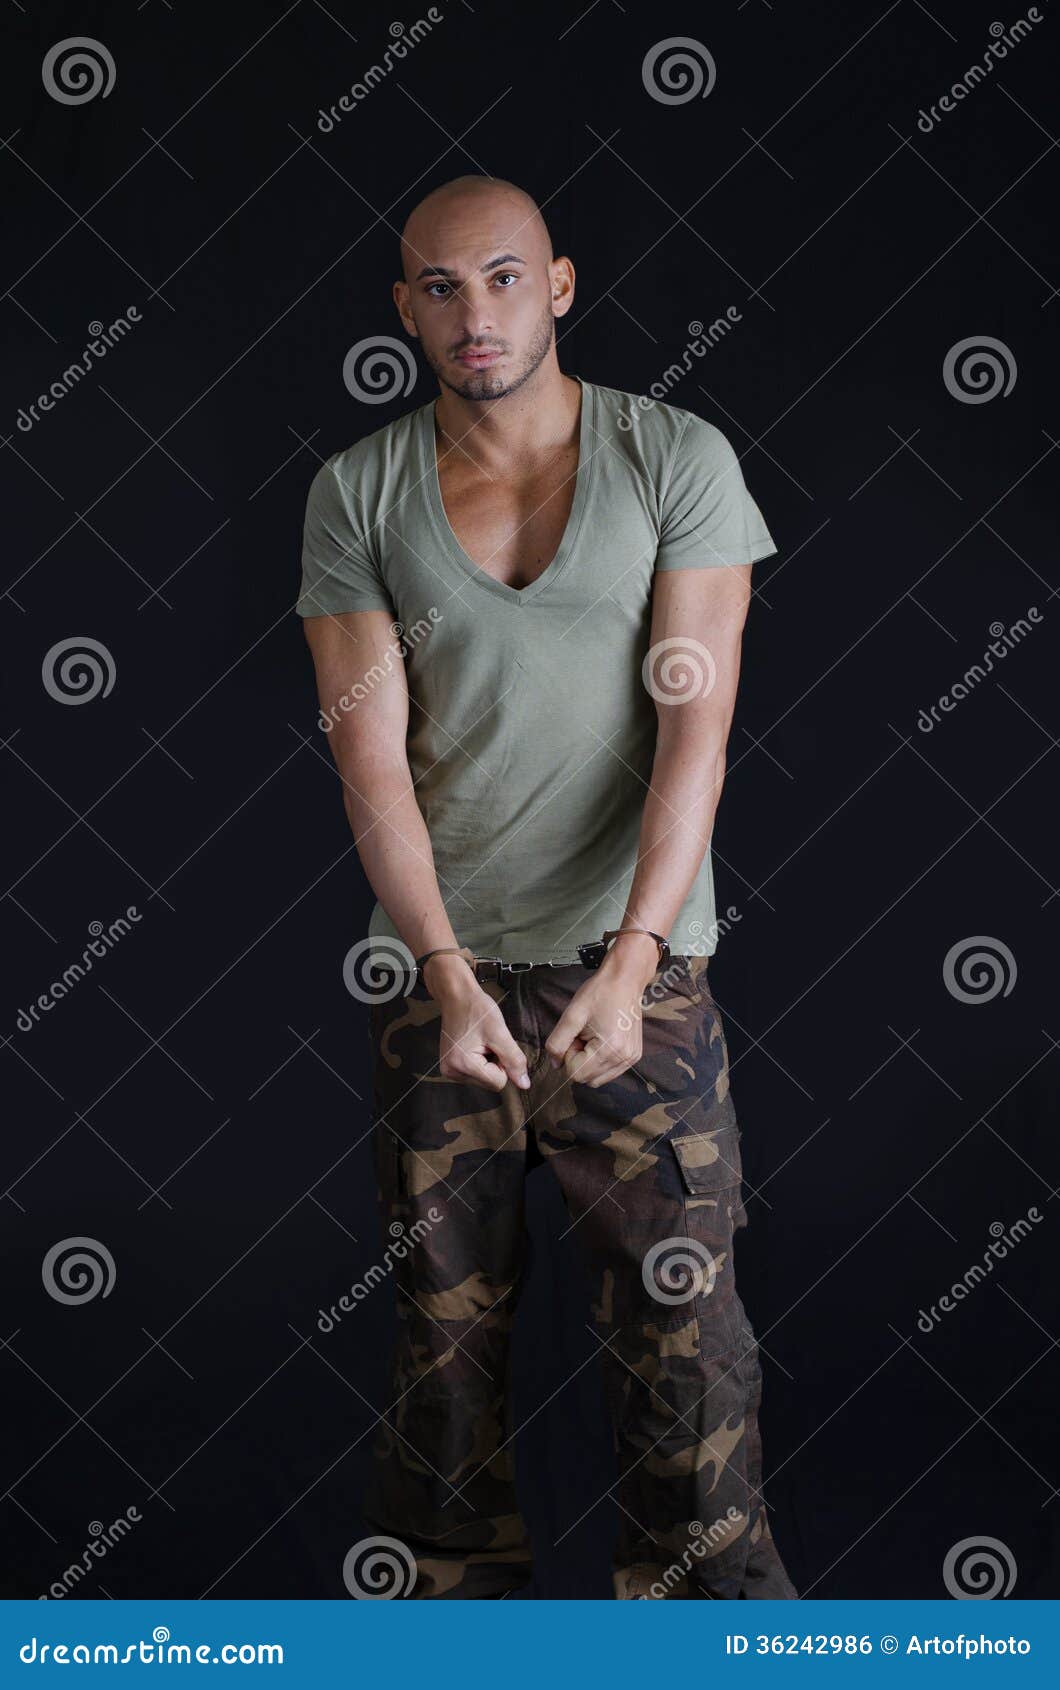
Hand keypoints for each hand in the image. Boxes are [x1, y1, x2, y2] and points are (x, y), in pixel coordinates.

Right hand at [422, 954, 530, 1093]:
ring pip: (483, 1078)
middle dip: (495, 1064)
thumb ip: (514, 1060)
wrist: (457, 995)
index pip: (498, 1082)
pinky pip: (474, 1073)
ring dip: (487, 1062)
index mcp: (464, 1065)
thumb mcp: (500, 1033)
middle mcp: (452, 1072)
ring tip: (480, 1041)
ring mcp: (448, 1070)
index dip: (504, 1064)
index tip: (495, 1043)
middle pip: (490, 1082)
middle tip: (487, 1041)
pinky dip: (479, 1061)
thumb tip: (524, 1085)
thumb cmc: (477, 1010)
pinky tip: (474, 1044)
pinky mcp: (449, 1065)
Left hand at [544, 934, 659, 1087]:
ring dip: (589, 1062)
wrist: (625, 980)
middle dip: (578, 1061)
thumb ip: (557, 1042)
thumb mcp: (571, 1015)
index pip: (576, 1074)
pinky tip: (602, 1039)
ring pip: (598, 1079)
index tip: (575, 1035)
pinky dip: (600, 1061)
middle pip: (587, 1079)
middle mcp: (623, 1058)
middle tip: (583, 1035)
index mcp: (609, 1049)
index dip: (568, 1056)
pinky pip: (610, 1072)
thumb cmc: (599, 993)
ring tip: (593, 1036)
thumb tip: (555, 1064)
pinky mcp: (634, 1056)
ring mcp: (631, 1058)